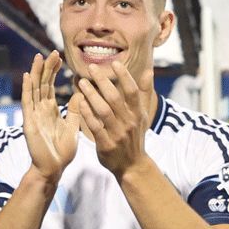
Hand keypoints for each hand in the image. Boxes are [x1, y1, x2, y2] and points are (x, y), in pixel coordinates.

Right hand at [22, 51, 77, 184]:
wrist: (53, 169)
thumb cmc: (62, 151)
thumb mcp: (73, 127)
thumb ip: (74, 111)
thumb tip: (79, 94)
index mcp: (50, 110)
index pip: (50, 86)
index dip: (54, 71)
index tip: (60, 57)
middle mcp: (40, 109)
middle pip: (42, 83)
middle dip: (47, 68)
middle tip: (53, 52)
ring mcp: (33, 114)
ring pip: (34, 89)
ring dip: (36, 73)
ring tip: (39, 57)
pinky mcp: (29, 121)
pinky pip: (27, 102)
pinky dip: (27, 88)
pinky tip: (28, 76)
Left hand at [69, 63, 151, 178]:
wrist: (132, 166)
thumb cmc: (135, 136)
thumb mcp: (143, 116)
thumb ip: (144, 93)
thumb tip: (149, 70)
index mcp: (138, 114)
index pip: (132, 92)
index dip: (124, 76)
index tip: (114, 63)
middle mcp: (129, 122)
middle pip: (115, 98)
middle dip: (103, 81)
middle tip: (91, 67)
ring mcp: (118, 134)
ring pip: (103, 110)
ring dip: (92, 95)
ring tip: (81, 82)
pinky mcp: (106, 144)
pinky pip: (95, 126)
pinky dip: (87, 114)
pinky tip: (79, 102)